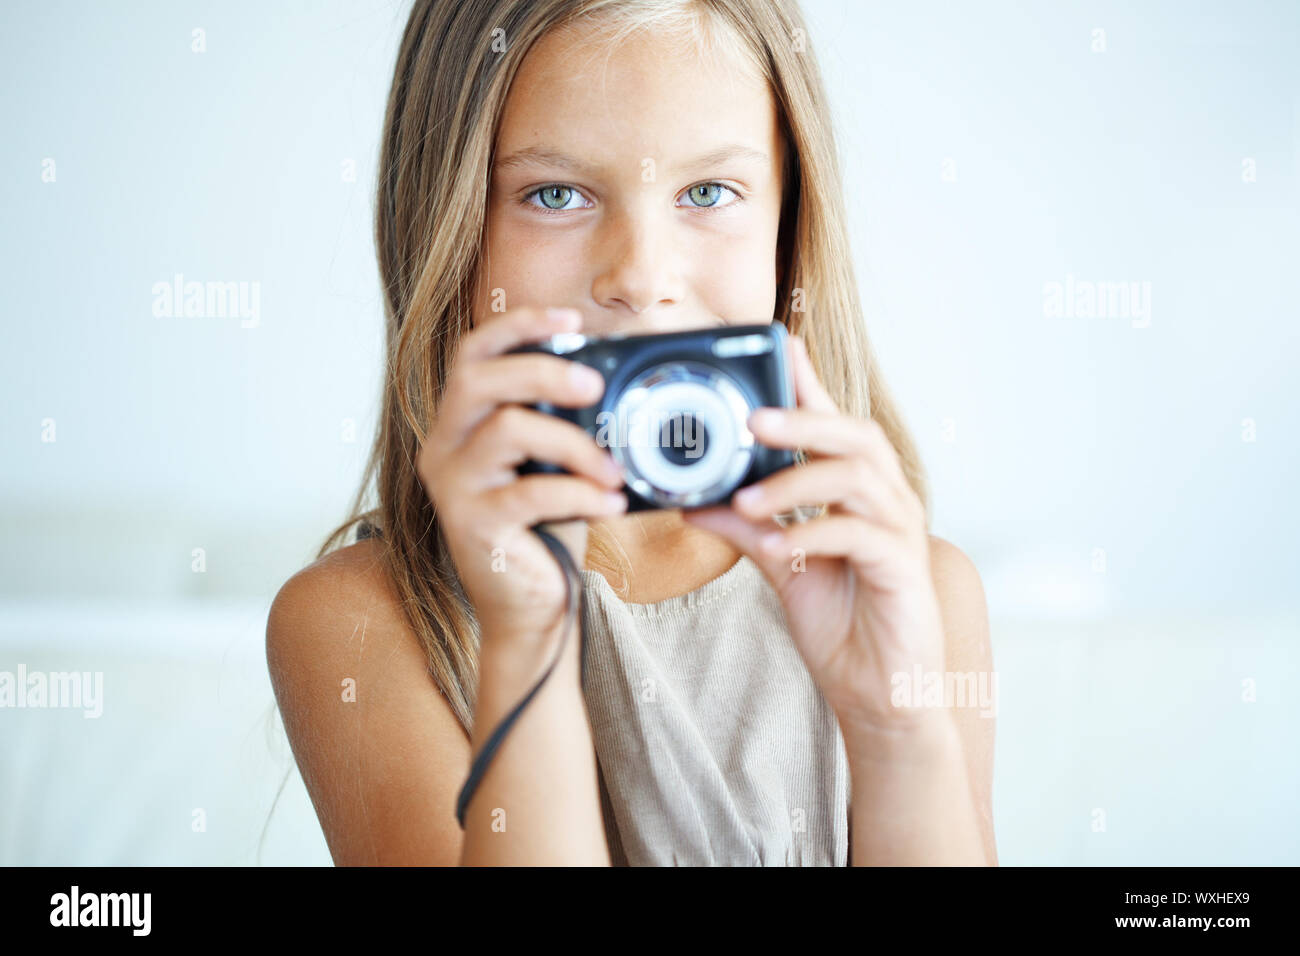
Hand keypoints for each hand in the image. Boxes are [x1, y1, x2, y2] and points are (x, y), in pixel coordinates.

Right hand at [416, 307, 628, 642]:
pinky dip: (581, 494)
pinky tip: (611, 505)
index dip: (518, 325)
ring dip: (575, 444)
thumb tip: (618, 380)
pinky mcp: (471, 524)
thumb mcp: (554, 464)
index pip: (473, 354)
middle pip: (479, 379)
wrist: (530, 608)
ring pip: (509, 430)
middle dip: (543, 370)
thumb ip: (565, 422)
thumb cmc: (545, 529)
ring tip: (615, 470)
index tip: (571, 318)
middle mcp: (444, 446)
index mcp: (462, 423)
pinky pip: (531, 492)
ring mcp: (452, 486)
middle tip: (595, 386)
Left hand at [683, 334, 945, 737]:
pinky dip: (816, 534)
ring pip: (857, 478)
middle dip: (805, 420)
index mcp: (857, 491)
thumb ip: (746, 530)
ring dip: (797, 483)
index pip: (833, 424)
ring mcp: (900, 531)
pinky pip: (862, 535)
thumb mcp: (781, 567)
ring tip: (747, 498)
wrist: (879, 693)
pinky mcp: (904, 569)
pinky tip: (780, 546)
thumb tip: (694, 502)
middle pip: (855, 435)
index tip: (778, 346)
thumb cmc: (842, 622)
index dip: (809, 383)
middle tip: (754, 420)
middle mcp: (886, 500)